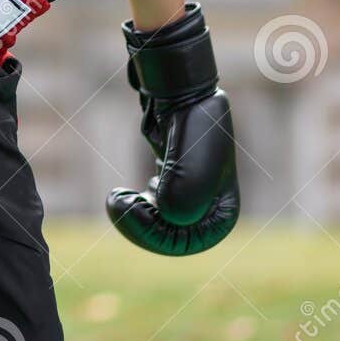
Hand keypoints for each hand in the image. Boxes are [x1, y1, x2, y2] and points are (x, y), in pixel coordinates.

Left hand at [106, 2, 239, 255]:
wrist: (182, 97)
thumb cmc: (192, 135)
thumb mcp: (189, 174)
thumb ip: (180, 205)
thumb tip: (164, 213)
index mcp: (224, 213)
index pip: (187, 242)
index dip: (153, 234)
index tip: (131, 208)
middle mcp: (210, 209)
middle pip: (170, 238)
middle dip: (139, 225)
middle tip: (116, 202)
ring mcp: (191, 195)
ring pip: (159, 224)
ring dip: (136, 216)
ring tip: (119, 197)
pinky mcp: (173, 182)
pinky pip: (153, 209)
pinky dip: (138, 205)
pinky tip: (130, 193)